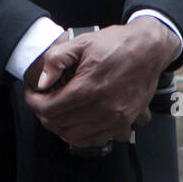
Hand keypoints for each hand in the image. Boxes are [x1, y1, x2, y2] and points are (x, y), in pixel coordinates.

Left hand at [23, 19, 177, 149]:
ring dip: (60, 126)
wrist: (149, 49)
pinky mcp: (124, 122)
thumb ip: (57, 60)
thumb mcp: (82, 42)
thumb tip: (42, 82)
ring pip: (75, 136)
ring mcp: (115, 119)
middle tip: (43, 102)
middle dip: (44, 114)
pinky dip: (80, 136)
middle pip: (59, 124)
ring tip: (57, 113)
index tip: (32, 94)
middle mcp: (101, 108)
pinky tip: (75, 124)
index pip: (49, 108)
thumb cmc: (117, 44)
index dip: (34, 102)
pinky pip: (95, 139)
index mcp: (88, 87)